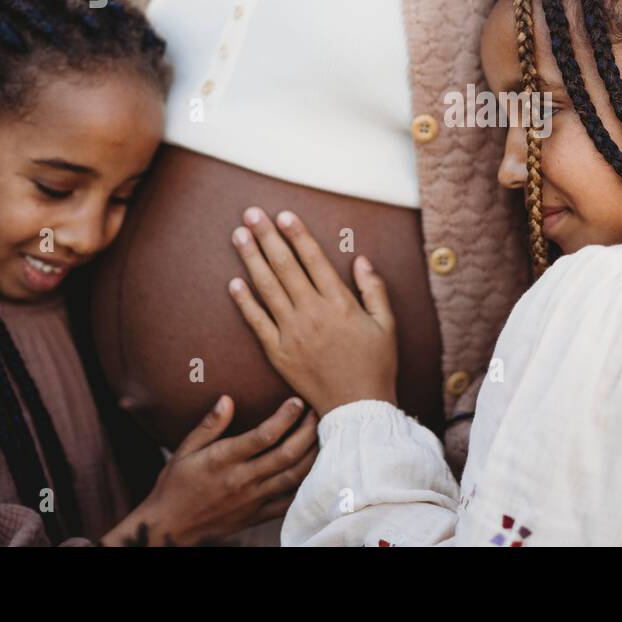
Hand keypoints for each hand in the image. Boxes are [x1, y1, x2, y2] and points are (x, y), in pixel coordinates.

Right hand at [101, 394, 316, 545]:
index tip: (297, 401)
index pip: (264, 436)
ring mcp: (252, 500)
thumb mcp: (184, 451)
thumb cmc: (175, 485)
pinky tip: (315, 468)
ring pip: (294, 476)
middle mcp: (242, 480)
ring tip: (321, 435)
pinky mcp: (257, 516)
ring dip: (313, 454)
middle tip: (316, 413)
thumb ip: (209, 425)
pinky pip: (289, 501)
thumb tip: (228, 399)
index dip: (286, 417)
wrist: (169, 527)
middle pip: (287, 455)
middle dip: (307, 431)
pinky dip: (306, 485)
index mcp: (223, 460)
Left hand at [228, 207, 397, 417]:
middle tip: (252, 213)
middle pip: (285, 267)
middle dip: (267, 237)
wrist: (357, 408)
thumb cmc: (376, 365)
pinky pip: (257, 322)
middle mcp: (312, 314)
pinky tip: (234, 281)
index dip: (297, 235)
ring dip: (251, 259)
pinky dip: (244, 301)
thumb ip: (373, 289)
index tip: (284, 215)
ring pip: (267, 288)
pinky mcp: (278, 353)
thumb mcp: (386, 324)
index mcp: (340, 303)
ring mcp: (292, 333)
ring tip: (239, 235)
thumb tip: (360, 259)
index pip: (313, 260)